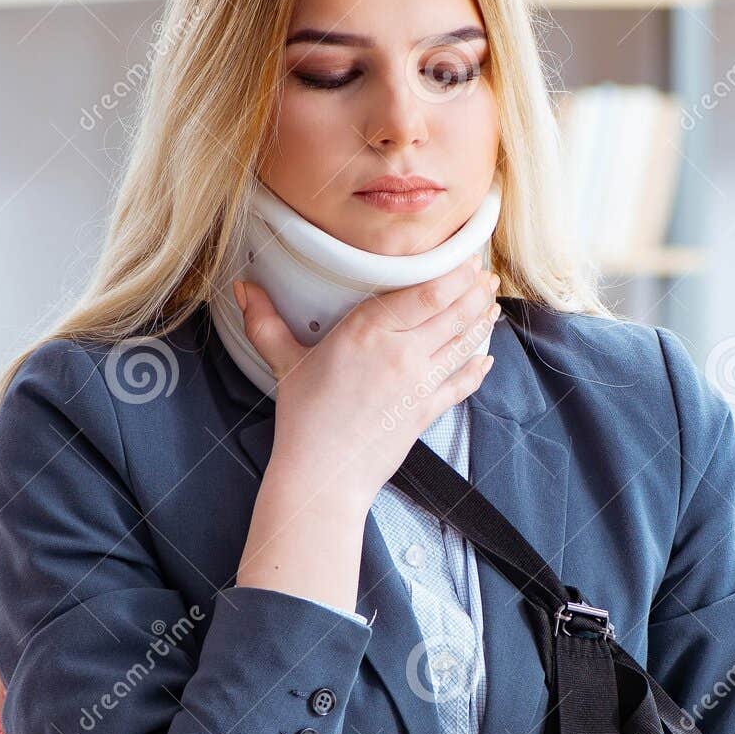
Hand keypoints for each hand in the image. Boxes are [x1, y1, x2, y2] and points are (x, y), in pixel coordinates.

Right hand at [233, 255, 500, 510]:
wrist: (324, 475)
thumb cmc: (304, 420)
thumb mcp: (284, 362)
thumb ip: (265, 321)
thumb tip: (243, 288)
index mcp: (367, 330)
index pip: (424, 290)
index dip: (453, 272)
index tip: (464, 258)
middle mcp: (400, 351)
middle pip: (452, 310)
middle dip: (474, 290)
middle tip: (486, 276)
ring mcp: (418, 382)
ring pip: (462, 342)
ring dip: (481, 321)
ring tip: (491, 304)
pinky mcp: (428, 410)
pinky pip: (462, 383)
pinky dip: (478, 369)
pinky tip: (486, 357)